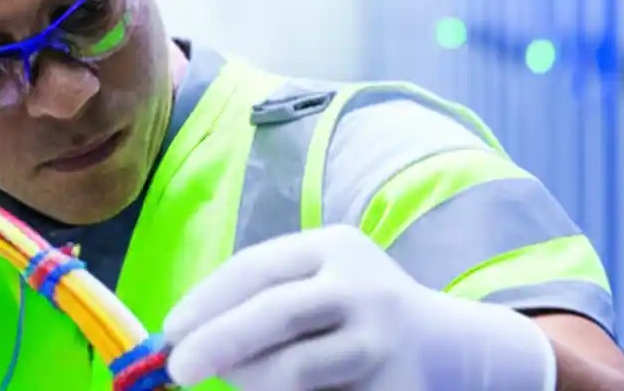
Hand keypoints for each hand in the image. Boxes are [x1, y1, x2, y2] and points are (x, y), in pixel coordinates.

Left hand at [161, 225, 555, 390]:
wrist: (452, 346)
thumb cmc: (357, 311)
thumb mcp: (320, 282)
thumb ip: (264, 297)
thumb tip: (186, 336)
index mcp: (336, 247)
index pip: (257, 267)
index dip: (207, 300)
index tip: (172, 329)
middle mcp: (364, 288)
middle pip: (276, 313)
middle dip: (219, 341)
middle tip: (179, 367)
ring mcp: (383, 342)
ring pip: (295, 370)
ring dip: (252, 381)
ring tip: (240, 381)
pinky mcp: (395, 390)